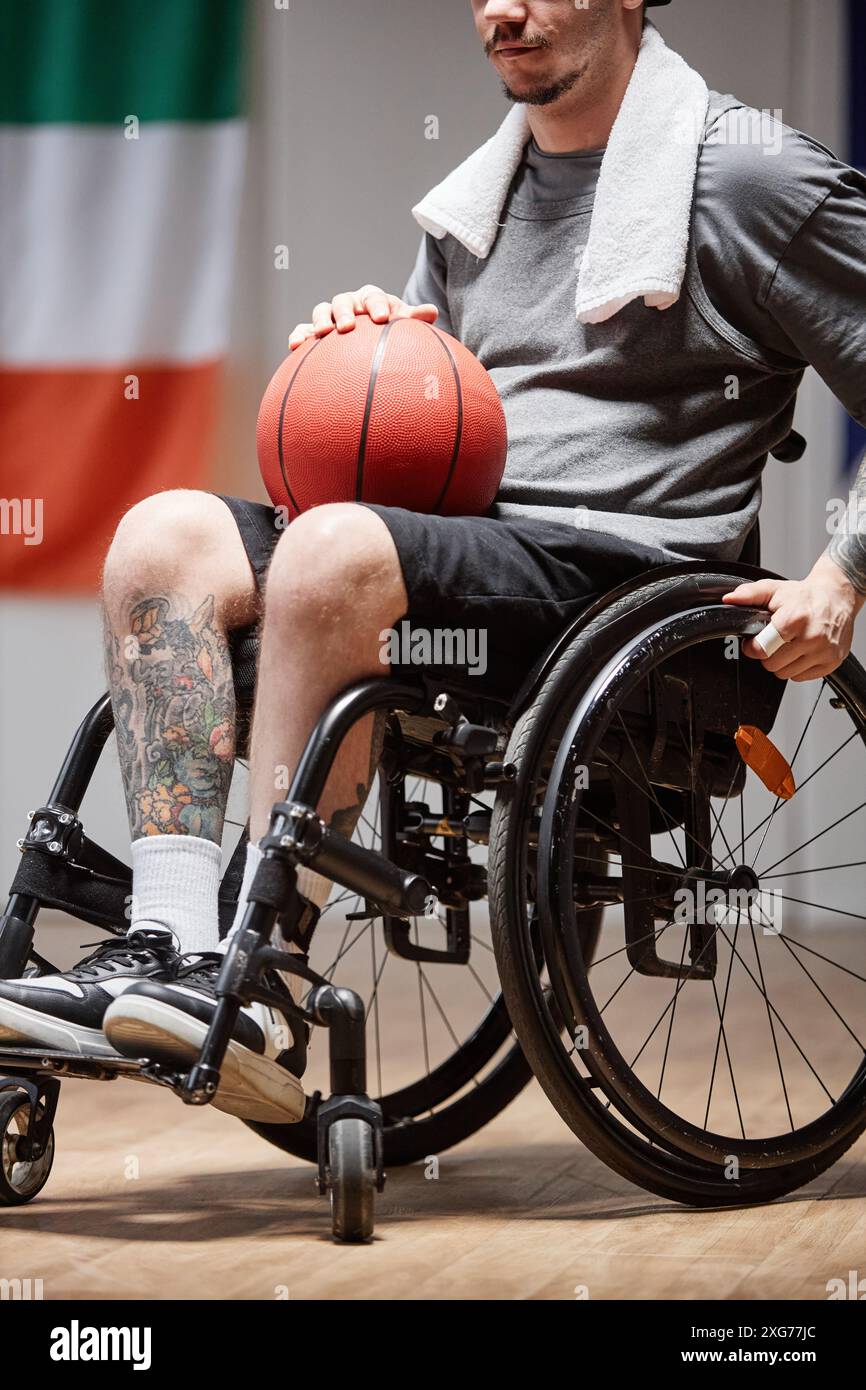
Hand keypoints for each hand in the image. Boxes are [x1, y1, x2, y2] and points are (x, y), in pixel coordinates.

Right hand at [288, 284, 438, 350]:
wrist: (370, 338)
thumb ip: (414, 318)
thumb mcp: (403, 324)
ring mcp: (330, 317)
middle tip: (349, 327)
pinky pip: (303, 331)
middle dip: (345, 312)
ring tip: (322, 333)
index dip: (377, 304)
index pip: (373, 296)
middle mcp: (348, 304)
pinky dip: (298, 335)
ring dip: (320, 320)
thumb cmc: (389, 330)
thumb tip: (431, 311)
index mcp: (370, 299)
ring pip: (321, 311)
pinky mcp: (314, 332)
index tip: (383, 318)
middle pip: (343, 301)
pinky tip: (295, 346)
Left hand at [722, 555, 865, 680]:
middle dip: (768, 654)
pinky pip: (801, 677)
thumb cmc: (805, 596)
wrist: (837, 596)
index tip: (754, 641)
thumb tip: (729, 599)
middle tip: (775, 640)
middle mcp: (812, 637)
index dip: (752, 647)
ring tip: (789, 645)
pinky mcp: (832, 663)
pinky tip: (802, 651)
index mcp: (794, 619)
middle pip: (772, 665)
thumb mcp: (774, 589)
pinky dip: (798, 667)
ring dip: (782, 663)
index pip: (762, 649)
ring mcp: (824, 652)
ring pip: (786, 674)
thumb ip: (749, 594)